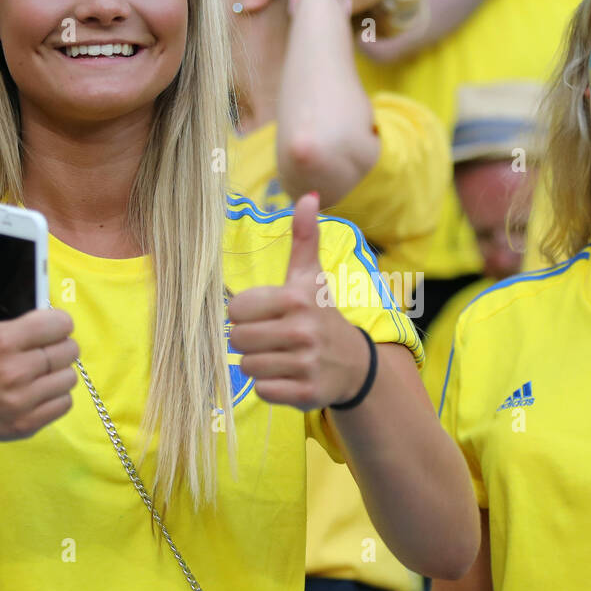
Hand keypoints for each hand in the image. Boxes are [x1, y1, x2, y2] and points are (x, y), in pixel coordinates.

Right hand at [0, 253, 78, 459]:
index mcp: (2, 340)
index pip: (60, 323)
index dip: (57, 323)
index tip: (47, 326)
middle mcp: (12, 371)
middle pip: (69, 350)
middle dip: (58, 347)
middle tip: (41, 349)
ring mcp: (20, 401)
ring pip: (69, 377)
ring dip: (58, 372)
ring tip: (37, 370)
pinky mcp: (27, 424)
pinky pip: (65, 403)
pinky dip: (55, 396)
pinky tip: (35, 390)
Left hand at [227, 193, 369, 409]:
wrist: (354, 363)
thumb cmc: (321, 314)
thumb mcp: (312, 277)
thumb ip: (305, 237)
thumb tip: (309, 196)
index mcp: (297, 299)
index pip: (236, 310)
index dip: (245, 314)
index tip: (266, 315)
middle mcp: (303, 331)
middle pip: (238, 339)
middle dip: (249, 340)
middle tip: (270, 338)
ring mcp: (306, 364)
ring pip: (248, 367)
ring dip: (259, 364)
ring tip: (280, 356)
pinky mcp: (306, 393)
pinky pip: (262, 391)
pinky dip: (270, 387)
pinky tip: (288, 376)